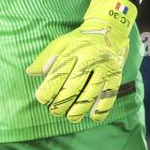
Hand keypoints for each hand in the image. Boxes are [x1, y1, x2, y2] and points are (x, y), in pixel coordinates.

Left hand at [25, 0, 136, 123]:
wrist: (111, 31)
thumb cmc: (80, 41)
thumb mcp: (61, 43)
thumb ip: (46, 57)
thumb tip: (32, 72)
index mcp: (75, 50)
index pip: (60, 72)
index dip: (49, 88)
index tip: (41, 98)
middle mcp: (92, 57)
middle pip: (75, 85)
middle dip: (62, 102)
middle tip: (55, 111)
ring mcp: (106, 67)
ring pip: (91, 93)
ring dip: (80, 109)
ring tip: (71, 117)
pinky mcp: (116, 75)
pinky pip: (110, 95)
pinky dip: (102, 108)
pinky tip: (93, 116)